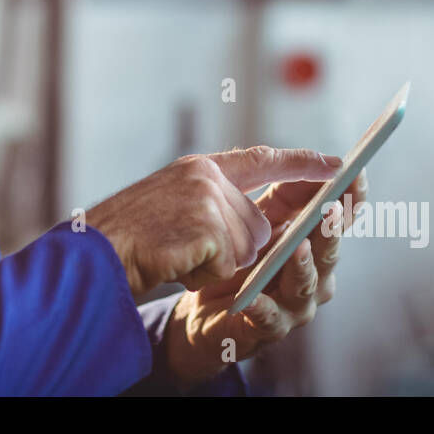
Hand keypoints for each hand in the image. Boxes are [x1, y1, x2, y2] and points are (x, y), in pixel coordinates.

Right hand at [85, 146, 342, 296]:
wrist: (95, 254)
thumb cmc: (128, 237)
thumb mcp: (169, 202)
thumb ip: (211, 200)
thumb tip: (257, 226)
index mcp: (199, 167)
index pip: (262, 159)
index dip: (301, 164)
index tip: (338, 165)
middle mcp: (207, 176)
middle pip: (256, 223)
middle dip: (232, 248)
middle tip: (186, 248)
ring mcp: (208, 200)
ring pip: (247, 248)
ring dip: (217, 263)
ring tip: (177, 255)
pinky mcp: (208, 228)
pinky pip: (229, 264)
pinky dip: (204, 274)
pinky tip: (176, 263)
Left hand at [163, 167, 369, 389]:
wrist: (199, 309)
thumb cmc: (236, 259)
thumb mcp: (256, 217)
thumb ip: (284, 193)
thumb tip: (317, 161)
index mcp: (312, 242)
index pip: (340, 218)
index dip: (350, 197)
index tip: (355, 171)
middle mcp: (312, 275)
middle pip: (328, 252)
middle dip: (331, 232)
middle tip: (330, 209)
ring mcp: (292, 305)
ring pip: (306, 286)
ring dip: (304, 267)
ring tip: (300, 248)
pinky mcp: (263, 330)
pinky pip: (268, 319)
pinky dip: (264, 308)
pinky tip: (254, 298)